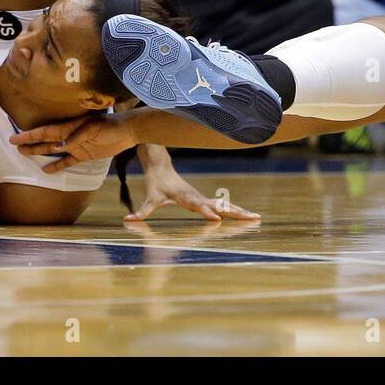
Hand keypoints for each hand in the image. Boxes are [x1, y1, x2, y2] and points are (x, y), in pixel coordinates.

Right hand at [12, 113, 139, 169]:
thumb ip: (75, 136)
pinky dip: (57, 166)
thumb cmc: (110, 125)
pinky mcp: (84, 155)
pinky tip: (47, 170)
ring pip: (53, 150)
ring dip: (39, 152)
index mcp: (69, 126)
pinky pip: (67, 161)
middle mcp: (69, 136)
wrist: (128, 131)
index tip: (15, 137)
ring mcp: (76, 146)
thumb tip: (58, 147)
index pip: (45, 131)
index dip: (29, 135)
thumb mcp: (93, 128)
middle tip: (13, 145)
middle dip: (30, 142)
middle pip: (45, 140)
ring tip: (24, 154)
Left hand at [129, 158, 260, 220]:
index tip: (217, 219)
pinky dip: (235, 210)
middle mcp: (197, 197)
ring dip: (240, 211)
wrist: (161, 164)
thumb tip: (128, 220)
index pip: (199, 206)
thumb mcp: (149, 198)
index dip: (207, 212)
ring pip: (225, 204)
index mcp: (186, 196)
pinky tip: (246, 215)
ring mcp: (203, 197)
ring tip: (256, 217)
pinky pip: (222, 205)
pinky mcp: (204, 199)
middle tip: (252, 218)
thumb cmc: (155, 182)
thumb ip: (141, 211)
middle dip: (235, 212)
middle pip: (220, 205)